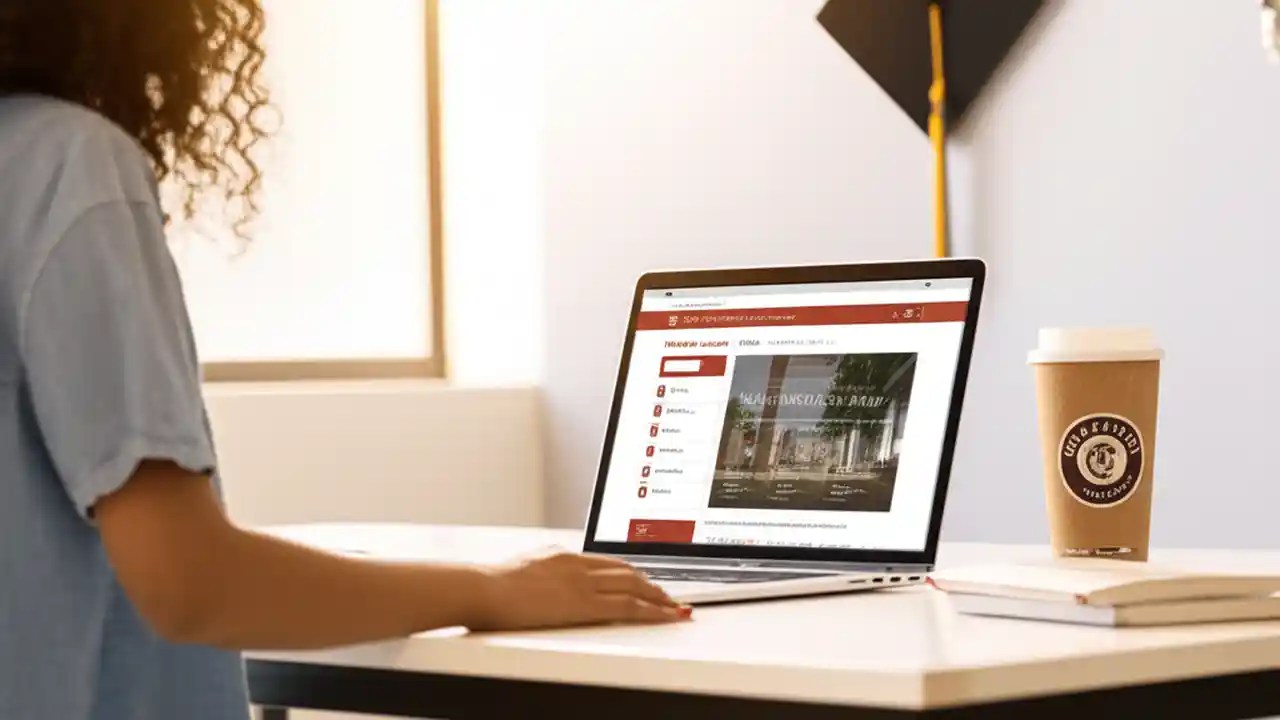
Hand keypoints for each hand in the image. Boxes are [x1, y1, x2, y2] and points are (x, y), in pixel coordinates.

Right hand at [473, 551, 690, 630]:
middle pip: (626, 571)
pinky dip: (651, 611)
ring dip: (658, 597)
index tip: (644, 581)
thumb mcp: (524, 569)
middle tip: (667, 596)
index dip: (631, 573)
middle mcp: (578, 564)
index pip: (608, 563)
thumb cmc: (492, 586)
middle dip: (651, 584)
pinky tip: (664, 616)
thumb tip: (547, 580)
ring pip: (634, 586)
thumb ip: (543, 572)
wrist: (483, 589)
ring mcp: (583, 582)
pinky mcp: (583, 603)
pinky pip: (627, 605)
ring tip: (674, 607)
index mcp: (564, 555)